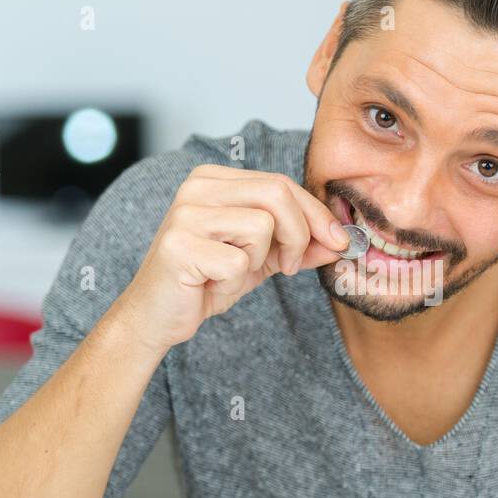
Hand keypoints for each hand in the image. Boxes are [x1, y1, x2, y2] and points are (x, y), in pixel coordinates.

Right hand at [114, 164, 349, 353]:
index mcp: (215, 180)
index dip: (316, 213)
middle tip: (289, 266)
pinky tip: (212, 285)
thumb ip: (297, 245)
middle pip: (277, 194)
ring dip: (259, 262)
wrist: (157, 317)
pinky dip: (235, 283)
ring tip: (231, 274)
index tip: (337, 241)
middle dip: (299, 234)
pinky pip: (239, 262)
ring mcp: (185, 214)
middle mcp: (197, 187)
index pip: (280, 183)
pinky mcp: (180, 246)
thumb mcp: (260, 259)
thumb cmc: (206, 282)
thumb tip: (340, 241)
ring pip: (262, 226)